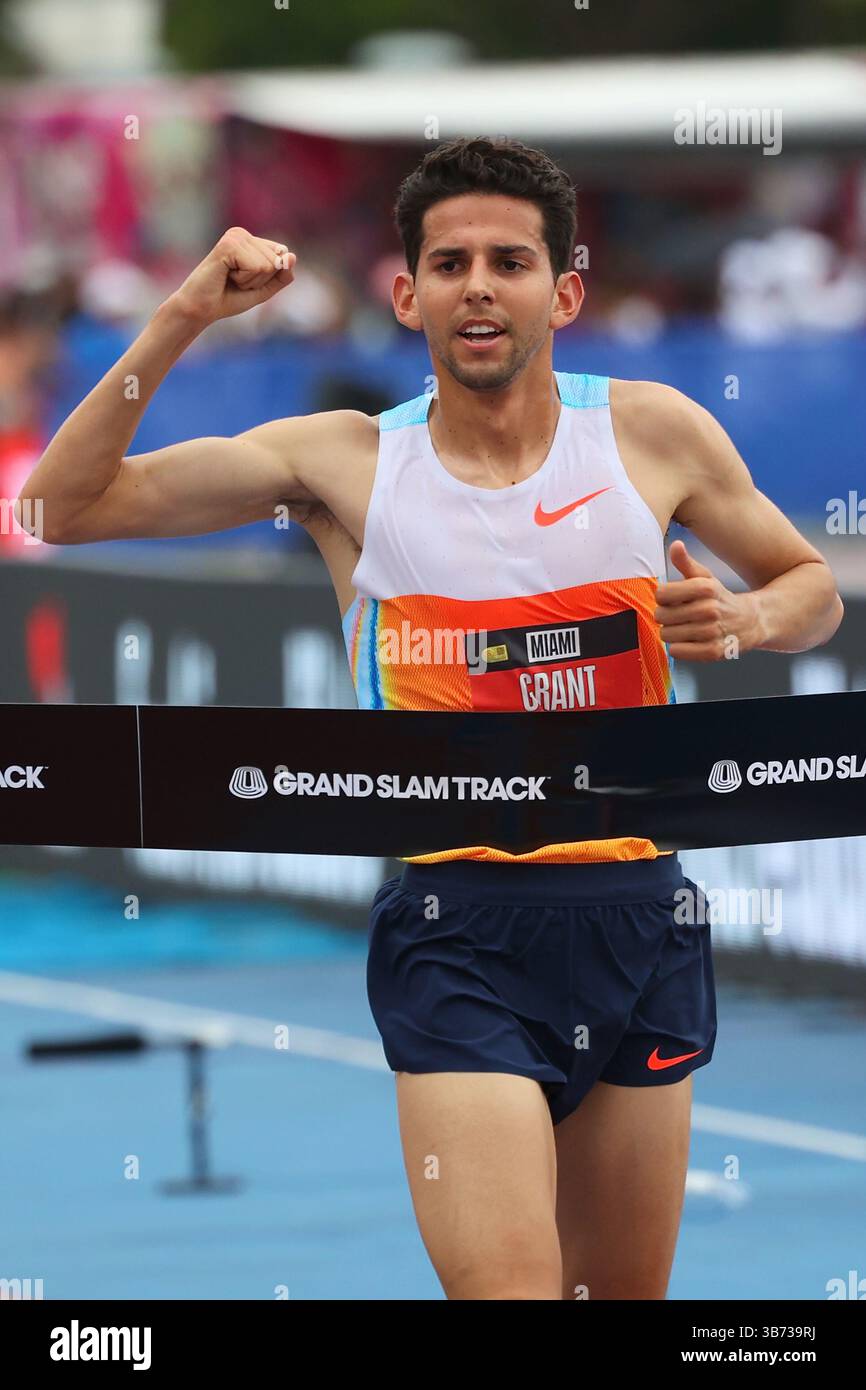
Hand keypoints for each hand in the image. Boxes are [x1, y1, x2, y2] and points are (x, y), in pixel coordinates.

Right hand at [169, 227, 295, 326]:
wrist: (201, 309)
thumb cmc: (228, 299)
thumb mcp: (263, 289)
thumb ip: (281, 276)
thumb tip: (292, 256)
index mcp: (250, 240)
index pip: (282, 255)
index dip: (268, 276)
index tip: (245, 281)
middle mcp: (242, 233)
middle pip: (276, 260)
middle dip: (260, 279)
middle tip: (236, 282)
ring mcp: (235, 237)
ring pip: (268, 264)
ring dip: (251, 280)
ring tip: (230, 279)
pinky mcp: (228, 245)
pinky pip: (256, 266)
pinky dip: (244, 279)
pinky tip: (226, 276)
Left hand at [653, 539, 759, 660]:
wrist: (752, 621)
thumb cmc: (720, 598)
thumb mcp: (706, 578)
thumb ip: (686, 562)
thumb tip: (675, 545)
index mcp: (706, 588)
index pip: (661, 594)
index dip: (663, 598)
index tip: (672, 599)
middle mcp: (709, 609)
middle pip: (661, 616)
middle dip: (665, 616)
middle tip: (678, 616)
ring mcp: (712, 632)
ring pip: (667, 634)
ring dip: (672, 633)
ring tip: (685, 628)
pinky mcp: (713, 652)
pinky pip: (677, 652)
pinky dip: (679, 648)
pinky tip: (690, 641)